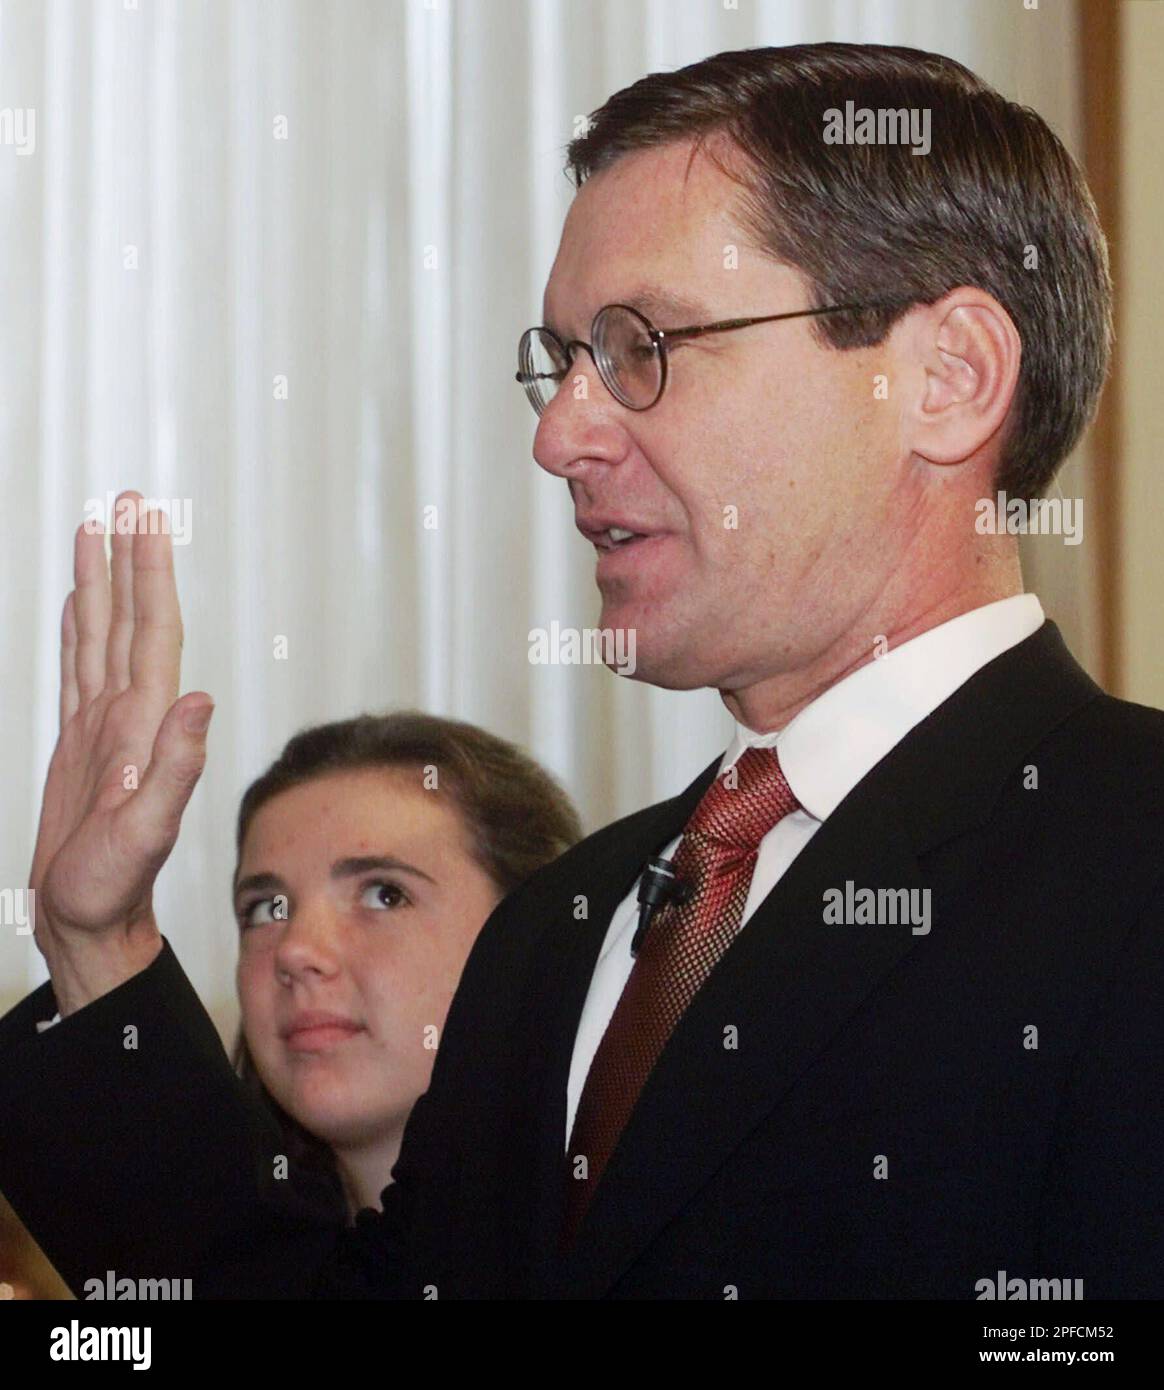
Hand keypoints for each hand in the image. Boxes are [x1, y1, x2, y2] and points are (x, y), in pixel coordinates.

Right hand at [30, 491, 213, 1012]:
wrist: (89, 920)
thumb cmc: (115, 887)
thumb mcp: (146, 831)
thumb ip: (174, 768)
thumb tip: (199, 701)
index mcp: (147, 724)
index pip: (153, 631)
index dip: (150, 575)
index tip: (145, 523)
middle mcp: (132, 714)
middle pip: (131, 619)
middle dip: (130, 560)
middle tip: (128, 501)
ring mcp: (106, 725)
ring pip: (104, 635)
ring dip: (104, 583)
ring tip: (98, 532)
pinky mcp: (81, 742)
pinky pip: (78, 668)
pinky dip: (81, 629)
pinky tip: (82, 605)